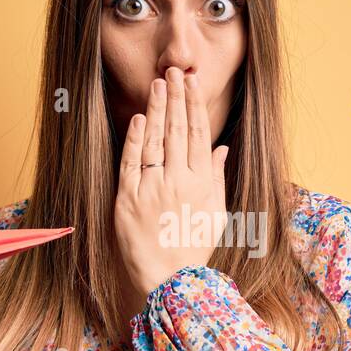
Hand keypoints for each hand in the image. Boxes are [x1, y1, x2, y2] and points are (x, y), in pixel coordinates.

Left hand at [115, 66, 230, 298]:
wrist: (170, 279)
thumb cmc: (194, 248)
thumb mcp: (216, 214)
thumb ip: (217, 177)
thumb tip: (222, 148)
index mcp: (201, 183)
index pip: (198, 135)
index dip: (194, 105)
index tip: (191, 83)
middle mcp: (178, 182)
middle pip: (177, 131)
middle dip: (176, 98)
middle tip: (173, 71)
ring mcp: (152, 189)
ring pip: (155, 141)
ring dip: (157, 110)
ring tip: (158, 84)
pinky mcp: (128, 200)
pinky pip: (132, 164)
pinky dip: (136, 140)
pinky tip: (139, 118)